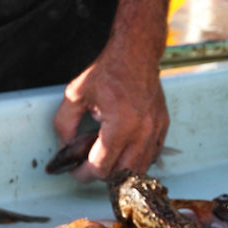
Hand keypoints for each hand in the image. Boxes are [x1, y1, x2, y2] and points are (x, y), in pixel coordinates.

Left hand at [53, 44, 168, 182]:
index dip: (84, 174)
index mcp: (120, 125)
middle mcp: (142, 131)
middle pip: (121, 174)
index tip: (76, 171)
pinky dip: (137, 160)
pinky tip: (124, 152)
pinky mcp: (163, 126)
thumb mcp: (75, 95)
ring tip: (105, 161)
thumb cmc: (108, 70)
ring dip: (120, 171)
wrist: (136, 52)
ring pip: (139, 169)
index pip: (101, 167)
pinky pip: (152, 156)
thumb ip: (64, 124)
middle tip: (88, 167)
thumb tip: (64, 147)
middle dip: (101, 175)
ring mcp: (155, 130)